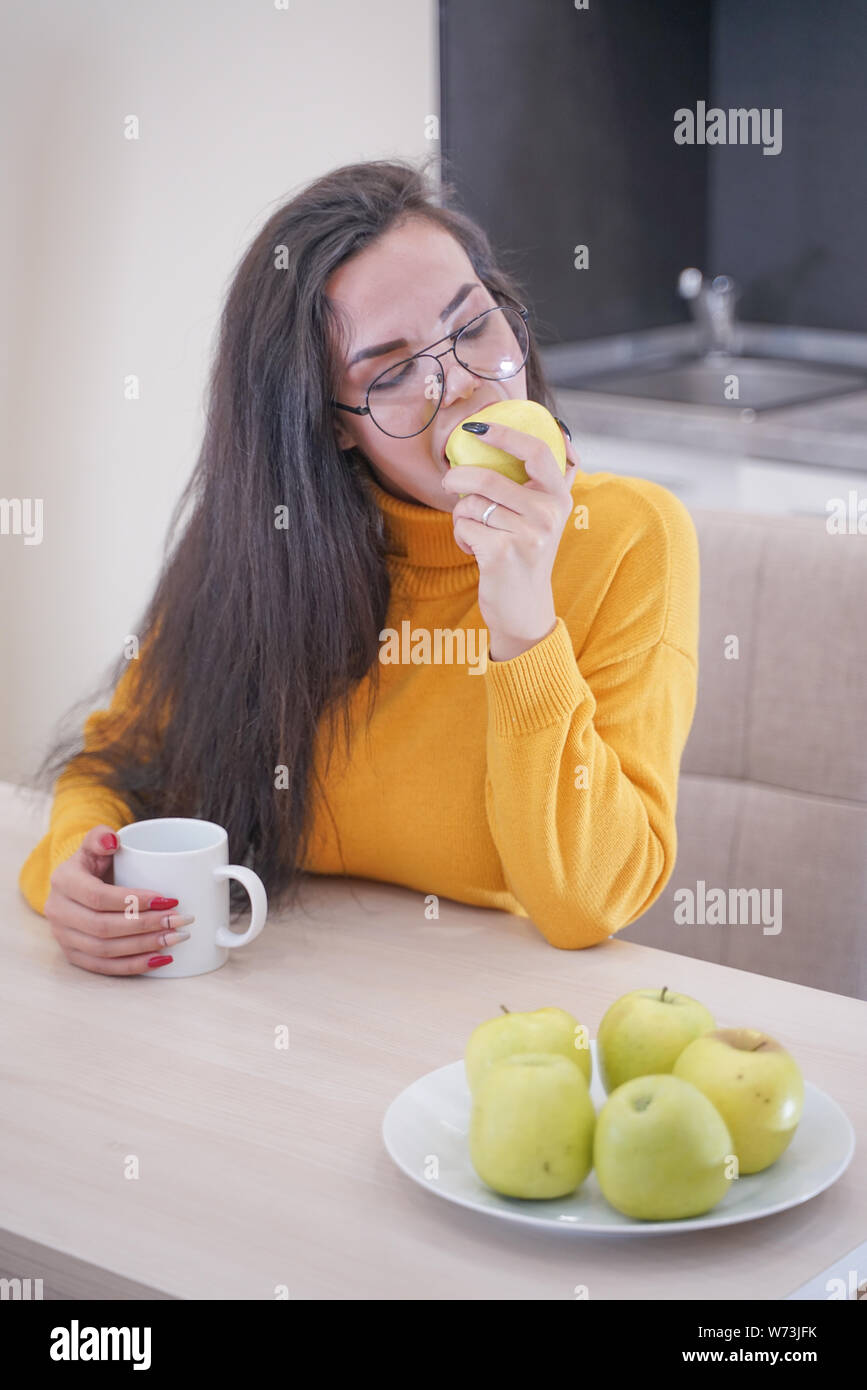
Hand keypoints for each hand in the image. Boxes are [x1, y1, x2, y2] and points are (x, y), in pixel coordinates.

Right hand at [44, 824, 194, 973]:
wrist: (79, 885)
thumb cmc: (95, 864)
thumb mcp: (96, 844)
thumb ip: (101, 836)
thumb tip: (112, 840)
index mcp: (64, 881)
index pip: (98, 896)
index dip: (134, 901)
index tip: (167, 899)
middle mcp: (58, 912)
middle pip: (103, 927)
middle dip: (146, 926)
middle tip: (179, 921)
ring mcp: (63, 937)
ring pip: (105, 950)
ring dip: (144, 947)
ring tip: (175, 938)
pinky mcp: (74, 955)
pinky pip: (103, 968)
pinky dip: (134, 966)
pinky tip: (160, 959)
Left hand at [441, 423, 579, 659]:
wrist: (525, 608)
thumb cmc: (527, 555)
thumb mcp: (547, 516)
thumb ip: (549, 480)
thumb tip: (559, 429)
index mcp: (560, 498)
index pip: (538, 452)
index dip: (506, 434)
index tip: (478, 428)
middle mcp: (548, 514)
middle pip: (489, 478)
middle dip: (458, 477)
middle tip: (448, 482)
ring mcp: (527, 535)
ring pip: (471, 504)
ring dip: (462, 516)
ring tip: (475, 531)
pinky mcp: (501, 553)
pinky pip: (463, 526)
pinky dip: (460, 536)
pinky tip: (473, 549)